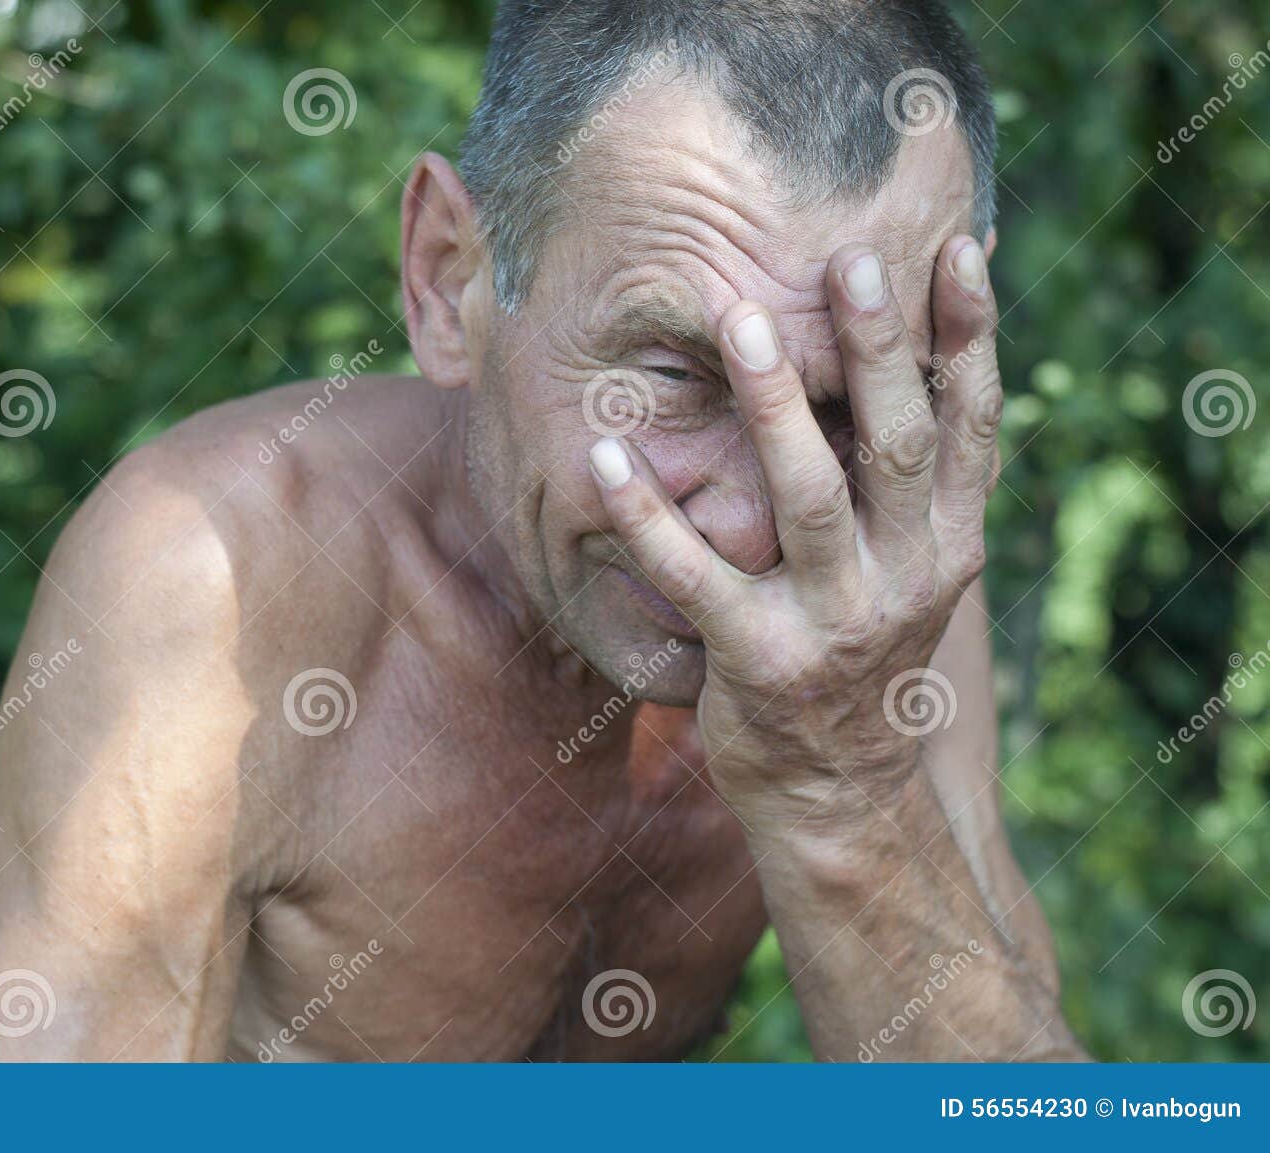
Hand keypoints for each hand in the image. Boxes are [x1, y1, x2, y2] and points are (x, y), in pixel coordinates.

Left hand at [587, 237, 1001, 831]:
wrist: (839, 793)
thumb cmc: (861, 651)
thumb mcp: (911, 572)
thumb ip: (909, 486)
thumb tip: (913, 366)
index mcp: (949, 544)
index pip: (972, 427)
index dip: (971, 339)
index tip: (958, 249)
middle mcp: (907, 577)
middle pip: (900, 445)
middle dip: (878, 350)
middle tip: (851, 258)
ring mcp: (835, 623)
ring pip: (809, 498)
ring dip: (775, 408)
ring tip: (742, 323)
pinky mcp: (758, 661)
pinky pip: (696, 577)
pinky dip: (650, 516)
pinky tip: (606, 456)